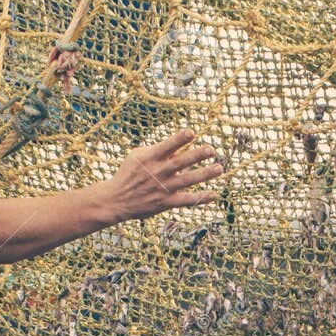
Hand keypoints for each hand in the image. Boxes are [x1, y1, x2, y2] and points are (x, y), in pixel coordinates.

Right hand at [100, 130, 221, 223]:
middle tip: (211, 149)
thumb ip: (157, 150)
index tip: (192, 132)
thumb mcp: (138, 156)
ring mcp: (162, 188)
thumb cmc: (129, 173)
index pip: (166, 146)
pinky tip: (213, 194)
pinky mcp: (165, 202)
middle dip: (197, 155)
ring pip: (187, 180)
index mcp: (150, 158)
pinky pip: (185, 200)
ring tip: (219, 168)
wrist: (116, 199)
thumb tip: (178, 146)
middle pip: (180, 162)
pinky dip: (200, 198)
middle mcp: (158, 172)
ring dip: (204, 174)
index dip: (179, 139)